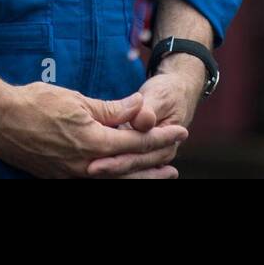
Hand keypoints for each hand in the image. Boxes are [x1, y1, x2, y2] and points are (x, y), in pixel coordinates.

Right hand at [0, 81, 186, 178]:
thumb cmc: (34, 103)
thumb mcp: (76, 99)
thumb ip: (110, 109)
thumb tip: (137, 107)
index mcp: (93, 142)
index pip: (136, 141)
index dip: (160, 136)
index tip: (180, 131)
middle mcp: (86, 165)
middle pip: (131, 166)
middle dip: (156, 160)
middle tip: (176, 157)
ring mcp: (73, 175)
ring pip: (116, 178)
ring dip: (141, 176)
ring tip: (162, 174)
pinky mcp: (61, 177)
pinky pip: (97, 181)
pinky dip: (117, 178)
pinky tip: (124, 175)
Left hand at [85, 67, 203, 178]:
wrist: (175, 95)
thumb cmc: (166, 94)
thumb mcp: (159, 97)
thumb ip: (149, 110)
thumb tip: (143, 120)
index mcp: (167, 145)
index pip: (138, 158)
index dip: (116, 162)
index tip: (94, 164)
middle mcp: (159, 156)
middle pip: (130, 167)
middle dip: (109, 169)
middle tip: (88, 169)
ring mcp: (150, 157)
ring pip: (126, 170)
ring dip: (108, 170)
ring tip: (89, 170)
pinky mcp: (139, 152)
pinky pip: (124, 162)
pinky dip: (111, 164)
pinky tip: (94, 166)